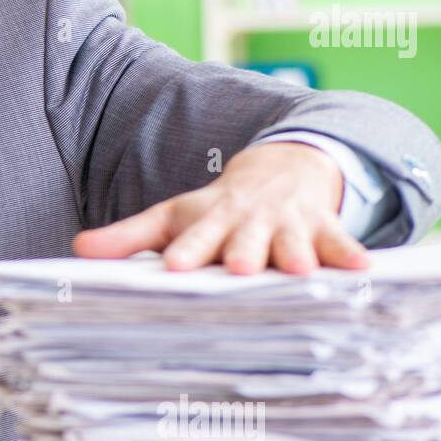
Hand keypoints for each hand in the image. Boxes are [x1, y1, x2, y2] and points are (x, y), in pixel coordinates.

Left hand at [73, 141, 370, 274]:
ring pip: (292, 242)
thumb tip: (76, 249)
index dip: (187, 251)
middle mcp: (249, 223)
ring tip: (301, 271)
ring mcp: (288, 225)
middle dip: (243, 252)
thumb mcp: (174, 216)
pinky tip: (363, 271)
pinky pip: (340, 242)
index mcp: (211, 222)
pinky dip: (350, 254)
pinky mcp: (323, 228)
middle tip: (239, 267)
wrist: (280, 169)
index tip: (176, 267)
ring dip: (296, 254)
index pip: (195, 239)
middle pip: (245, 241)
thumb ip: (128, 237)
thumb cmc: (218, 207)